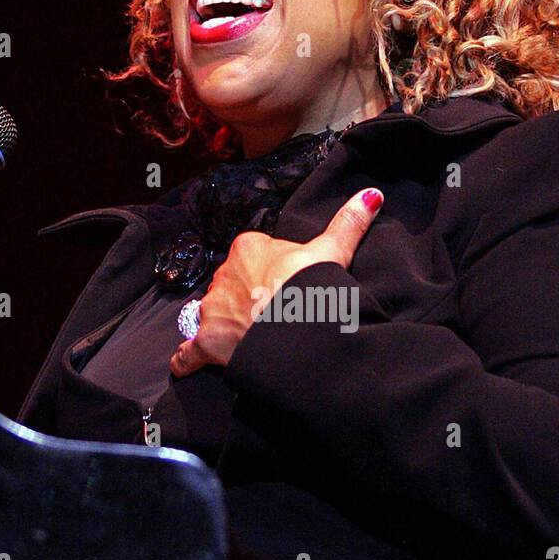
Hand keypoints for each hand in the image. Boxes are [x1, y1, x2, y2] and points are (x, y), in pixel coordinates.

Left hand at [170, 187, 383, 376]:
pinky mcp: (206, 343)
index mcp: (249, 248)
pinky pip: (189, 352)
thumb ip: (348, 223)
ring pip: (213, 312)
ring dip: (223, 322)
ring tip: (244, 337)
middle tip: (272, 313)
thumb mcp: (332, 250)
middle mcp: (224, 275)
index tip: (286, 284)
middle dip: (247, 296)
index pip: (254, 253)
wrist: (296, 330)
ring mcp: (213, 310)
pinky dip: (188, 359)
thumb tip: (371, 195)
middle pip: (233, 283)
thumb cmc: (312, 286)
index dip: (270, 269)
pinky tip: (187, 364)